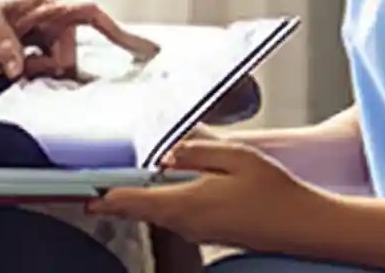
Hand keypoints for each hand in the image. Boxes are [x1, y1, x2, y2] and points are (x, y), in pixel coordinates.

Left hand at [0, 0, 159, 79]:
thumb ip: (2, 43)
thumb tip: (15, 67)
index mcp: (53, 4)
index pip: (91, 15)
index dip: (117, 31)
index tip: (146, 49)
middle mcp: (61, 19)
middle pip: (69, 56)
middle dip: (45, 66)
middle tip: (18, 63)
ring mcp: (59, 36)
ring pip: (62, 68)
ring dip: (40, 71)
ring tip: (17, 61)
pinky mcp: (53, 50)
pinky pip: (57, 71)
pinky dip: (42, 72)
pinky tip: (26, 64)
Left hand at [87, 140, 324, 249]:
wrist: (304, 226)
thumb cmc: (274, 192)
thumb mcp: (236, 158)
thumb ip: (196, 152)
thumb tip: (166, 152)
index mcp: (186, 204)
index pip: (130, 202)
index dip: (102, 197)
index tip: (81, 192)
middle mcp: (185, 223)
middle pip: (137, 209)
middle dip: (114, 197)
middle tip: (92, 184)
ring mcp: (196, 231)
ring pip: (155, 211)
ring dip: (138, 197)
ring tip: (124, 178)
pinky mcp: (207, 232)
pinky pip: (174, 214)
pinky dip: (160, 200)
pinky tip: (166, 184)